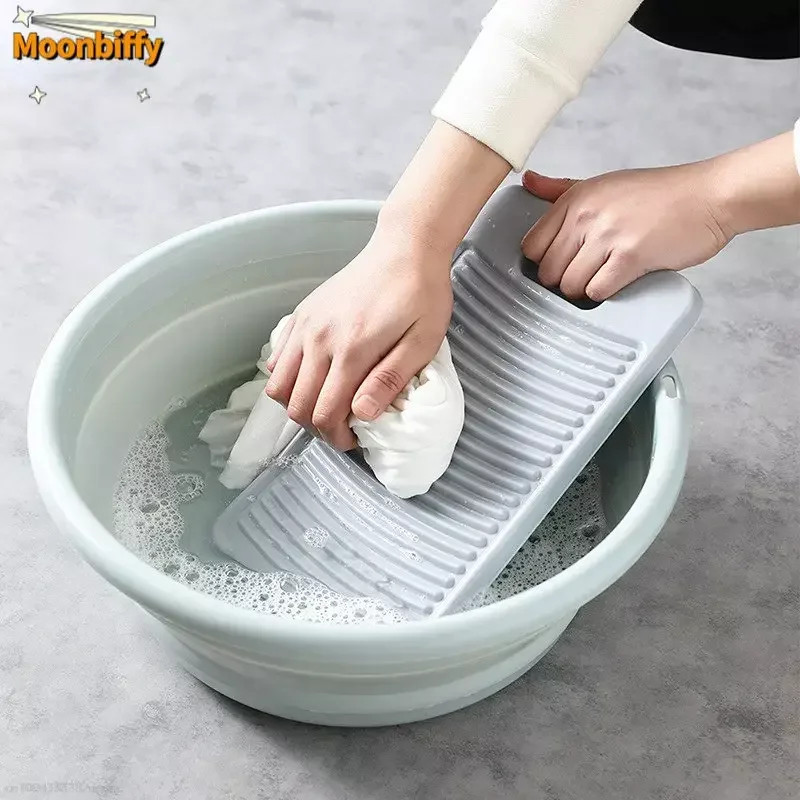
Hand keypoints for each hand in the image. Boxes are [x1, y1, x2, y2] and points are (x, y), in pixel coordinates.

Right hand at [264, 224, 453, 450]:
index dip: (337, 438)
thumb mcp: (423, 341)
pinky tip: (315, 377)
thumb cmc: (421, 294)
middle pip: (296, 405)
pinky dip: (288, 377)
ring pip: (278, 385)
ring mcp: (305, 325)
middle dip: (317, 427)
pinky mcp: (301, 315)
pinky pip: (278, 358)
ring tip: (326, 404)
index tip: (355, 440)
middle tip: (343, 428)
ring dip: (298, 404)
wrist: (404, 248)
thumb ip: (389, 379)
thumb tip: (362, 415)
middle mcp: (318, 339)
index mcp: (351, 350)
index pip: (325, 413)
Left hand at [520, 161, 736, 301]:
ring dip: (584, 290)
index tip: (561, 263)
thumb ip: (561, 188)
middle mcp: (586, 215)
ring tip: (604, 278)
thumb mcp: (604, 183)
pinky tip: (618, 280)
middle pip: (547, 271)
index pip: (531, 246)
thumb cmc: (660, 194)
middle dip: (563, 281)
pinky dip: (605, 293)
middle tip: (586, 274)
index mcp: (575, 199)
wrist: (709, 196)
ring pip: (569, 285)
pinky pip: (597, 291)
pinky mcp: (630, 257)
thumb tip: (528, 181)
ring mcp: (608, 236)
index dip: (543, 262)